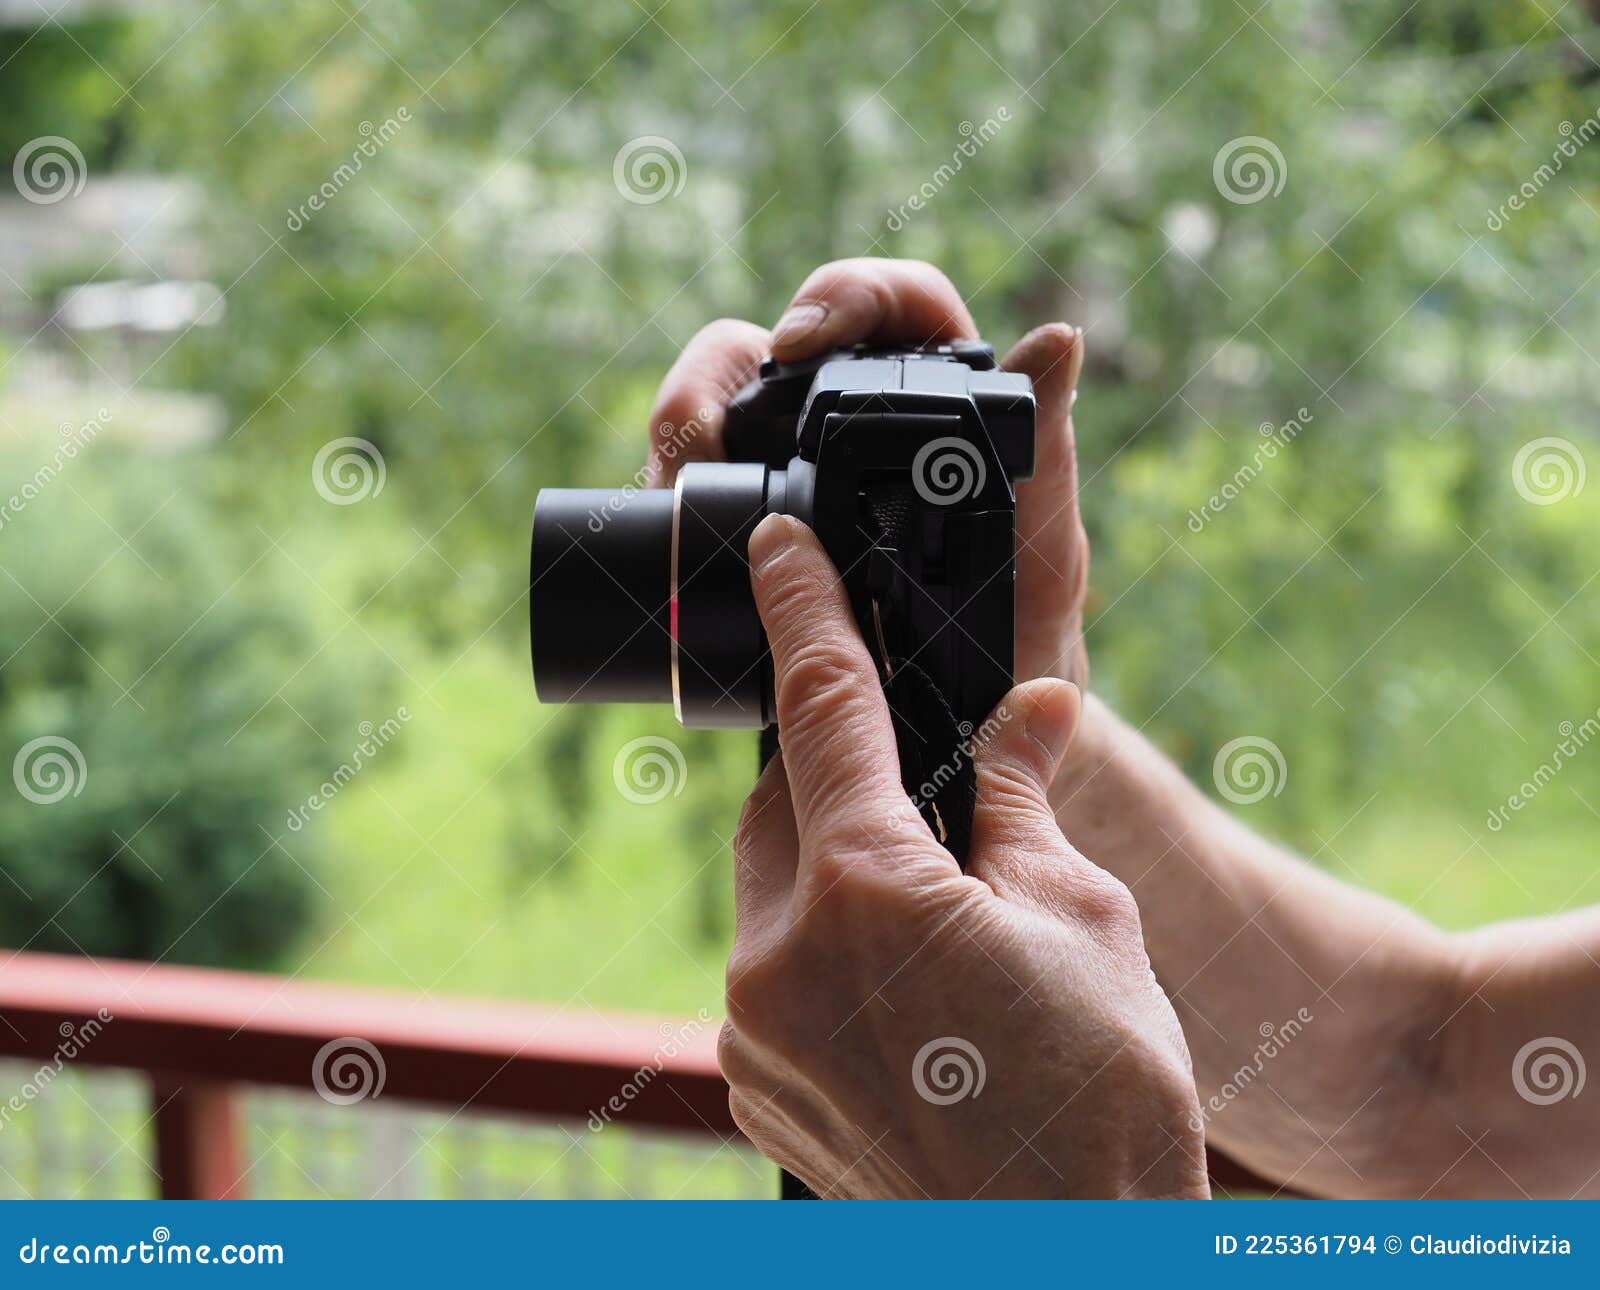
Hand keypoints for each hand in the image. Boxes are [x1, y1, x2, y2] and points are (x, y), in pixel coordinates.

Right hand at [645, 257, 1089, 687]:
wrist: (967, 733)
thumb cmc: (1025, 638)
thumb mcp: (1040, 552)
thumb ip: (1048, 452)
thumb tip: (1058, 340)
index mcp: (941, 399)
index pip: (891, 307)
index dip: (844, 297)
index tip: (800, 339)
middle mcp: (858, 419)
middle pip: (772, 347)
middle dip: (718, 375)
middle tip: (698, 437)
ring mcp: (793, 472)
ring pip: (717, 410)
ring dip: (679, 434)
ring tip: (668, 490)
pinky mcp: (751, 526)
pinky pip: (696, 486)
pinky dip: (668, 495)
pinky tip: (662, 522)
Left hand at [716, 514, 1206, 1198]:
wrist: (1063, 1252)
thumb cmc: (1100, 1100)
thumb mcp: (1083, 921)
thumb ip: (1026, 804)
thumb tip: (1030, 714)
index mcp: (865, 892)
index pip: (821, 708)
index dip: (803, 610)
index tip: (779, 549)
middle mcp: (779, 959)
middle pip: (784, 809)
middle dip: (839, 781)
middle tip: (922, 798)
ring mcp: (755, 1032)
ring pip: (772, 894)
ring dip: (832, 874)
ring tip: (933, 922)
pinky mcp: (754, 1085)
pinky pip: (771, 976)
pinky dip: (820, 953)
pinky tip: (901, 995)